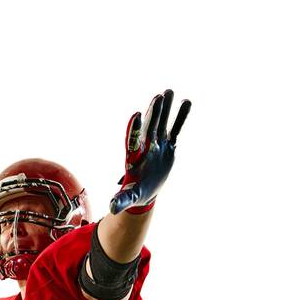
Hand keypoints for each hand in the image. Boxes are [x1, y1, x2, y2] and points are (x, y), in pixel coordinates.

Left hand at [110, 89, 190, 214]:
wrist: (145, 191)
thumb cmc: (135, 193)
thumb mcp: (129, 198)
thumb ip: (122, 199)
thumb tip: (113, 207)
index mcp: (134, 156)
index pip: (132, 140)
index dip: (133, 129)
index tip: (136, 116)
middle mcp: (145, 146)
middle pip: (149, 127)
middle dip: (153, 113)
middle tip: (158, 97)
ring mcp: (158, 143)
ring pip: (162, 123)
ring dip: (166, 109)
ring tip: (170, 92)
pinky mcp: (168, 146)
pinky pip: (176, 129)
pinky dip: (180, 117)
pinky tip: (186, 103)